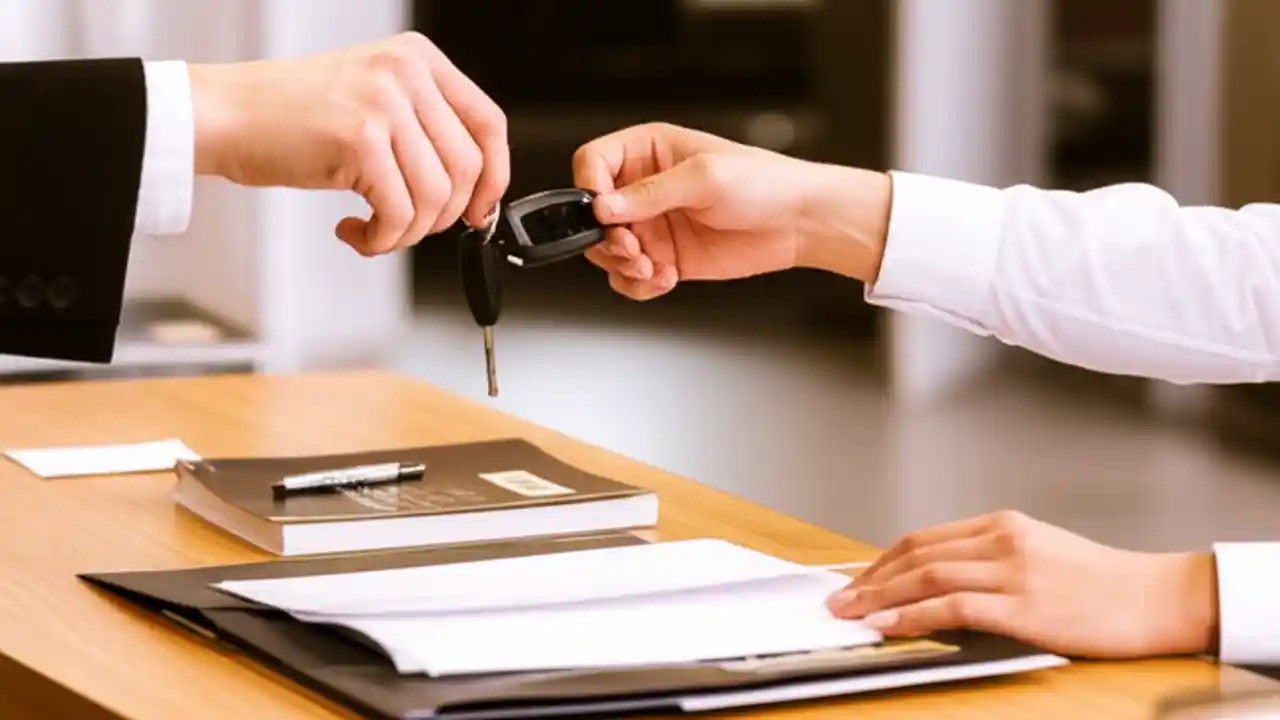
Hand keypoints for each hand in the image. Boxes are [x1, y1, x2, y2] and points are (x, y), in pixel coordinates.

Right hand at [189, 32, 508, 255]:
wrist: (224, 113)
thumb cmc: (290, 115)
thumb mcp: (372, 99)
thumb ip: (423, 130)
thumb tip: (476, 193)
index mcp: (418, 59)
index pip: (489, 123)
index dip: (494, 177)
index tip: (479, 210)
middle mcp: (406, 73)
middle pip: (467, 168)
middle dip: (443, 215)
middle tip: (407, 226)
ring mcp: (384, 103)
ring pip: (436, 197)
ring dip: (407, 232)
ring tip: (375, 229)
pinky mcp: (359, 139)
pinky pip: (399, 213)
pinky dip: (382, 239)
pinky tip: (354, 231)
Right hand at [572, 123, 891, 299]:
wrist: (798, 223)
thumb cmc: (764, 183)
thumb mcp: (704, 177)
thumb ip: (650, 193)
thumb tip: (604, 206)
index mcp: (648, 151)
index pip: (593, 162)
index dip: (590, 187)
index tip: (603, 211)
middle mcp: (645, 188)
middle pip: (594, 214)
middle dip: (607, 238)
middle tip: (633, 250)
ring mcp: (654, 225)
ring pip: (608, 251)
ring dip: (622, 266)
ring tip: (651, 268)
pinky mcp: (666, 257)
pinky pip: (632, 278)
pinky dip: (639, 285)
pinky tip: (664, 279)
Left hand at [826, 511, 1218, 658]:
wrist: (1158, 597)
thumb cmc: (1102, 584)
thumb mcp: (1040, 555)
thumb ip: (991, 562)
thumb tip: (938, 584)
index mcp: (1003, 526)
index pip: (924, 539)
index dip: (883, 561)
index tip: (857, 580)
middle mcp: (1002, 541)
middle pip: (916, 555)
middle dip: (869, 579)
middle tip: (839, 600)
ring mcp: (1012, 572)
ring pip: (927, 577)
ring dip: (879, 597)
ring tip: (850, 614)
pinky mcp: (1024, 605)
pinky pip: (952, 607)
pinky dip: (912, 616)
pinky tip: (888, 626)